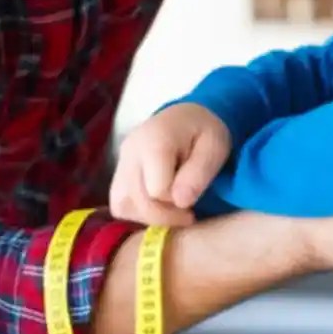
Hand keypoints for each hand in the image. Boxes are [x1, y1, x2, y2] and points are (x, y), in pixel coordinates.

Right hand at [110, 103, 230, 226]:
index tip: (194, 196)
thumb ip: (199, 173)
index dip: (178, 202)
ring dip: (148, 217)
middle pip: (137, 201)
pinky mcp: (118, 171)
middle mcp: (130, 151)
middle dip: (165, 215)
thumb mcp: (214, 147)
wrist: (188, 116)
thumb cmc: (205, 131)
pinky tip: (158, 207)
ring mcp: (121, 161)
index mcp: (155, 141)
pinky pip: (119, 204)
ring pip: (122, 205)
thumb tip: (181, 202)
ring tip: (171, 211)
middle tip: (188, 214)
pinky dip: (137, 212)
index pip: (157, 191)